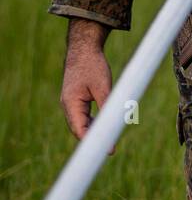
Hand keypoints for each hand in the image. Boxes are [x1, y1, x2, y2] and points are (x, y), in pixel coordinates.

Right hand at [61, 22, 114, 152]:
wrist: (84, 48)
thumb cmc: (93, 65)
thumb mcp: (103, 87)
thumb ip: (108, 106)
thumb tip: (115, 123)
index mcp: (71, 104)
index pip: (80, 130)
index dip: (93, 142)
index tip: (108, 150)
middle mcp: (68, 106)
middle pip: (79, 130)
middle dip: (93, 141)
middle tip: (110, 150)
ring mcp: (71, 103)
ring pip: (81, 124)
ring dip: (93, 132)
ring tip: (108, 141)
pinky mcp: (76, 100)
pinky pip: (83, 116)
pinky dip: (92, 123)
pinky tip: (103, 126)